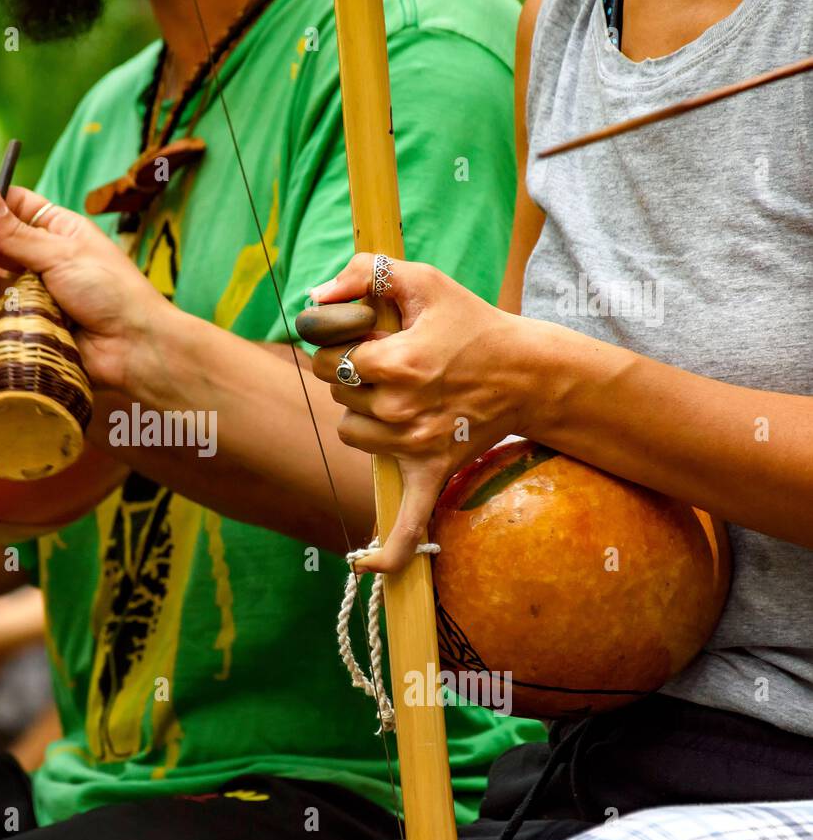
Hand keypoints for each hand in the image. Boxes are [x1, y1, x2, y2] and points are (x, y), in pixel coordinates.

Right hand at [0, 186, 168, 390]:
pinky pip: (2, 312)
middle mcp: (47, 259)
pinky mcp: (33, 324)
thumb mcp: (61, 254)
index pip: (19, 208)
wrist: (132, 346)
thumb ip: (18, 234)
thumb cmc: (108, 290)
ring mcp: (39, 292)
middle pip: (1, 243)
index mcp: (61, 232)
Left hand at [309, 255, 539, 571]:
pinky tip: (364, 566)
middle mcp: (400, 410)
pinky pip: (405, 524)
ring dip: (363, 417)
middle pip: (336, 397)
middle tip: (394, 364)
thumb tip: (314, 297)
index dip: (342, 344)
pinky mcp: (429, 474)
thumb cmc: (470, 323)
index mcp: (395, 363)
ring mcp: (414, 448)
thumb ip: (365, 273)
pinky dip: (388, 552)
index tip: (371, 337)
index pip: (327, 358)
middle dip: (352, 376)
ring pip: (349, 435)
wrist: (524, 371)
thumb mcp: (422, 279)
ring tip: (402, 396)